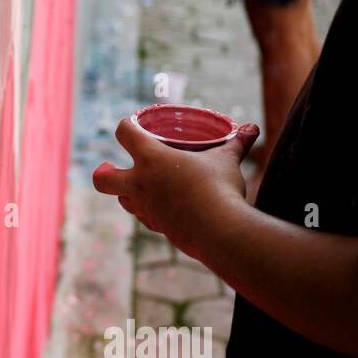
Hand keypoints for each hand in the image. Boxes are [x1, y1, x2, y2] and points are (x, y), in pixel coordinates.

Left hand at [92, 118, 259, 262]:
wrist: (219, 232)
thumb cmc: (219, 189)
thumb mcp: (228, 161)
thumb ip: (237, 143)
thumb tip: (254, 128)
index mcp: (151, 159)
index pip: (124, 133)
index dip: (125, 126)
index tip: (130, 125)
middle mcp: (140, 184)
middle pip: (103, 179)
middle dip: (103, 172)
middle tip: (110, 167)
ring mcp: (146, 209)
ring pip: (123, 201)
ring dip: (127, 193)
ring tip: (141, 187)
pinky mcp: (158, 228)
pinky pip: (144, 219)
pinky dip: (148, 212)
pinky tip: (162, 209)